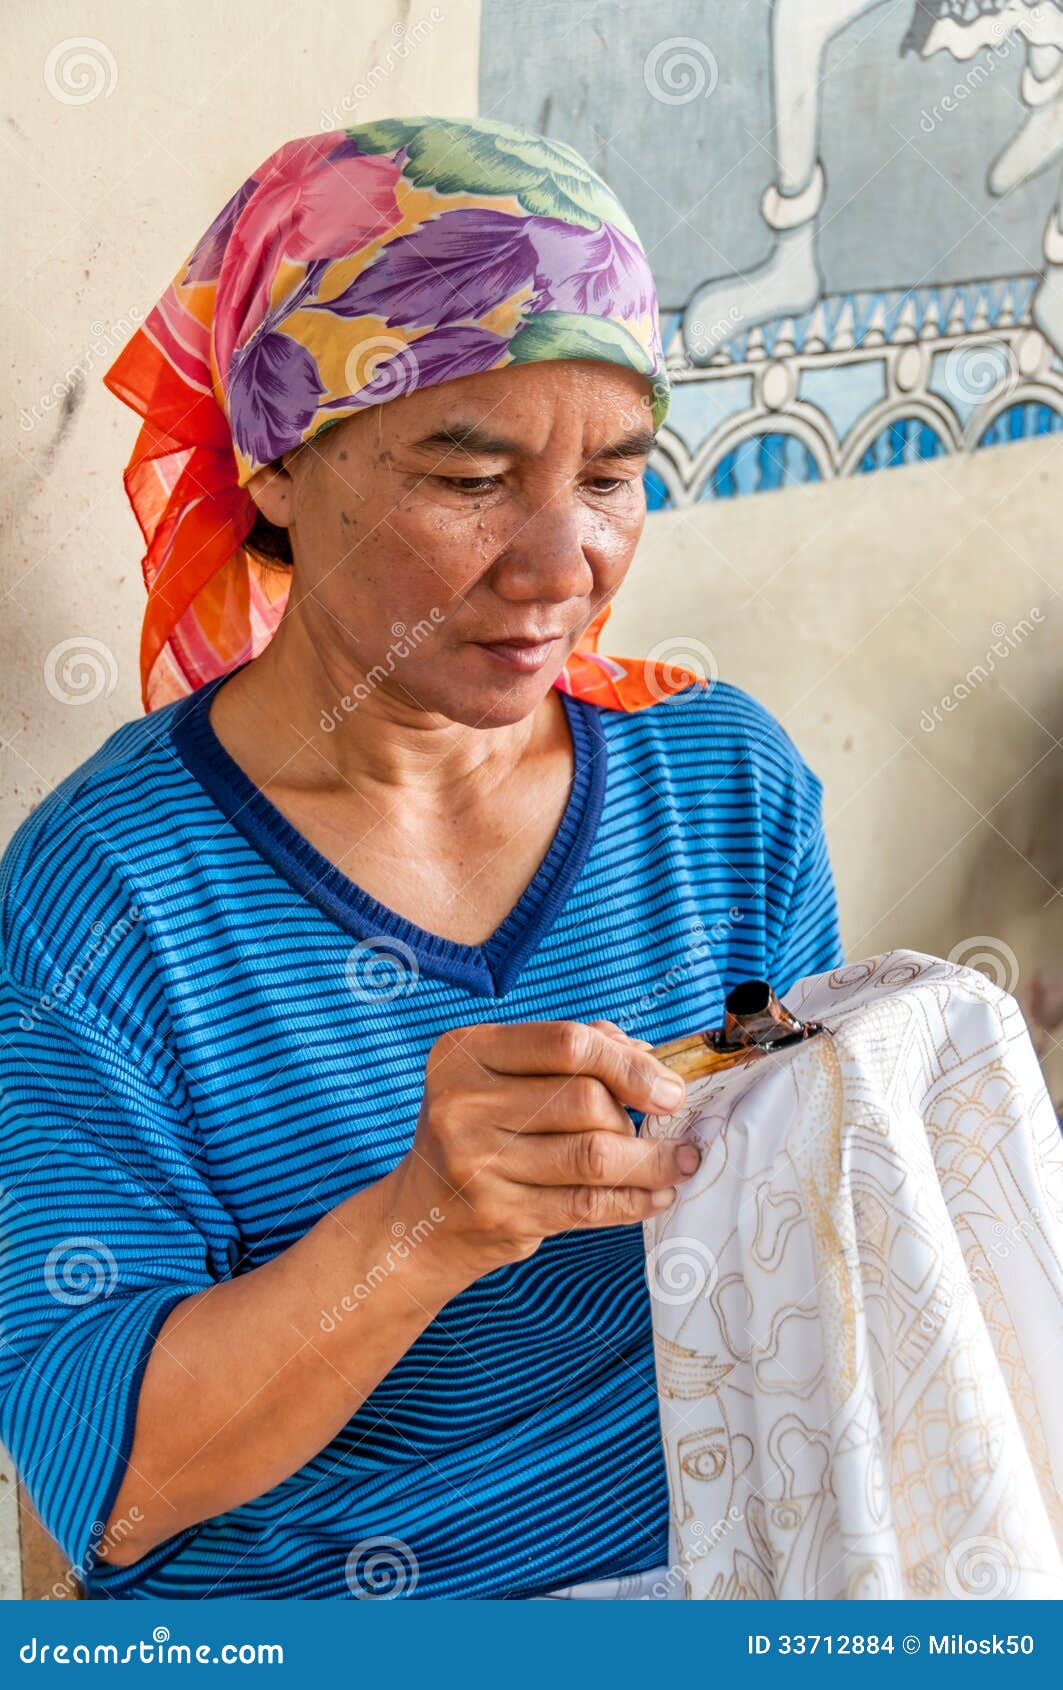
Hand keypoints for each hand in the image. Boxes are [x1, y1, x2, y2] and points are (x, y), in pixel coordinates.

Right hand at [387, 1018, 697, 1292]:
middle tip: (670, 1127)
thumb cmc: (479, 1133)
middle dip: (639, 1114)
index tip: (668, 1086)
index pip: (565, 1043)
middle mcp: (462, 1104)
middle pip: (584, 1099)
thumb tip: (649, 1057)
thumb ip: (570, 1053)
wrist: (421, 1218)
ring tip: (681, 1162)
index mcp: (465, 1053)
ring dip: (652, 1161)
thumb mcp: (502, 1077)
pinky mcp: (499, 1214)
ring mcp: (476, 1163)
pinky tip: (655, 1194)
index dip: (628, 1063)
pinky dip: (634, 1200)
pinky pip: (587, 1204)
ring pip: (594, 1156)